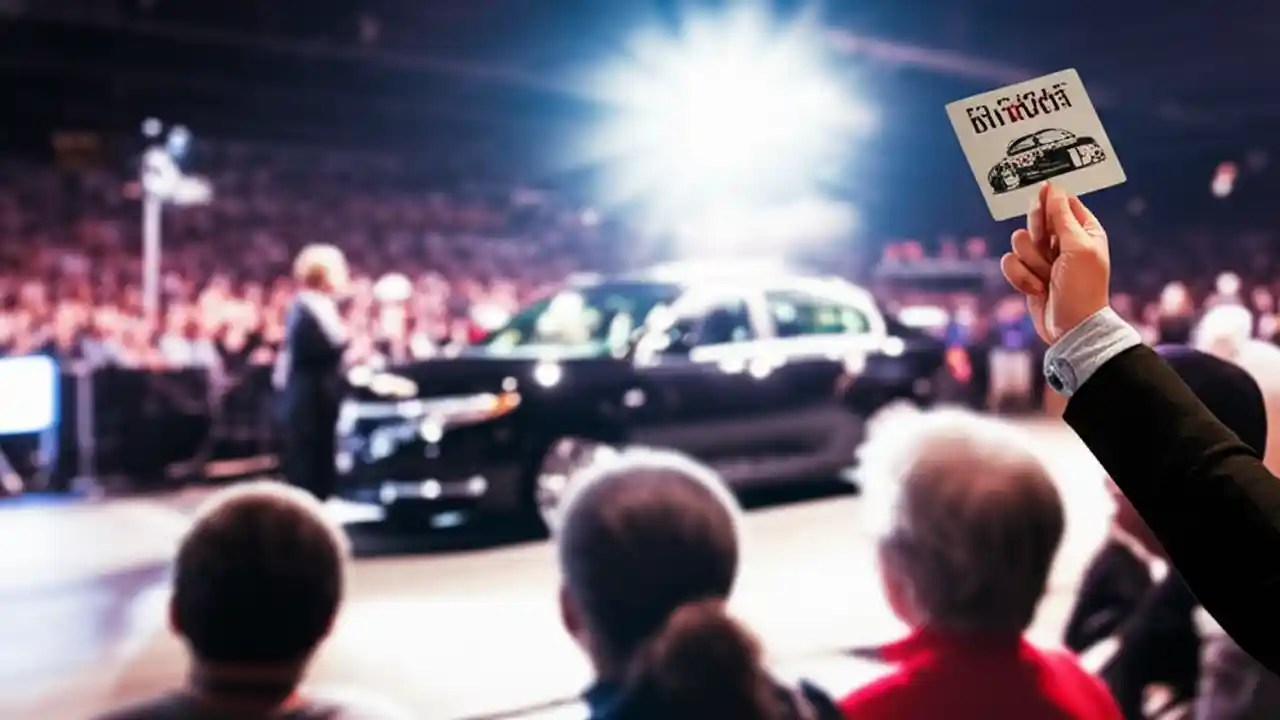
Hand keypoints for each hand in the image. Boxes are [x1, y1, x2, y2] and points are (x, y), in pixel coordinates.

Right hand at [1000, 182, 1110, 343]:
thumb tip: (1052, 188)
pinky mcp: (1026, 274)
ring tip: (1047, 276)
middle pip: (1037, 218)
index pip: (1063, 202)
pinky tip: (1037, 289)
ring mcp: (1043, 258)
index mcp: (1084, 230)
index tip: (1044, 204)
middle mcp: (1063, 241)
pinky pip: (1010, 262)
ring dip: (1031, 261)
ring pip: (1019, 241)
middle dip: (1038, 235)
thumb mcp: (1078, 247)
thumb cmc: (1083, 287)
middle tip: (1048, 247)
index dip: (1050, 202)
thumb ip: (1062, 216)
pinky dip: (1020, 277)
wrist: (1071, 327)